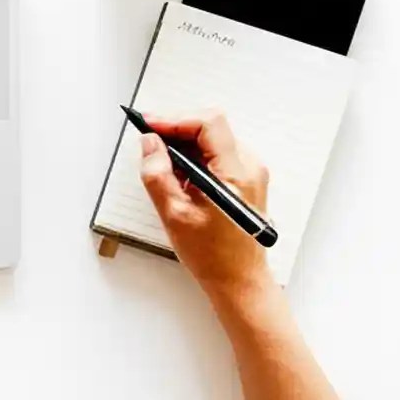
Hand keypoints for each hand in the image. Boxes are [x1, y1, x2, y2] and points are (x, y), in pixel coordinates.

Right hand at [139, 112, 271, 298]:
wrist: (239, 280)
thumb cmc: (214, 256)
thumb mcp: (175, 215)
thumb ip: (158, 175)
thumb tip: (150, 145)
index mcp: (236, 174)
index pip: (208, 124)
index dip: (175, 119)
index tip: (150, 125)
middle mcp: (248, 167)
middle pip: (210, 127)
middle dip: (176, 130)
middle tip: (150, 142)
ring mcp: (249, 172)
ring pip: (212, 140)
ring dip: (184, 145)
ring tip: (163, 165)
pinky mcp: (245, 179)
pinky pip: (217, 155)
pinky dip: (195, 158)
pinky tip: (179, 177)